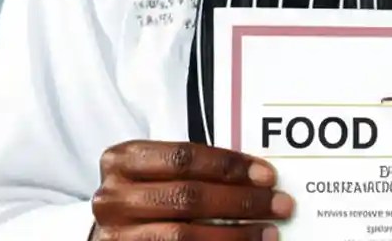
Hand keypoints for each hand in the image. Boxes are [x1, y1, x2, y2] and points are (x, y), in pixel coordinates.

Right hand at [92, 140, 293, 239]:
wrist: (112, 233)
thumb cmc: (145, 196)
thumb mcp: (157, 173)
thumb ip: (193, 171)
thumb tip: (256, 177)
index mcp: (122, 160)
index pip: (182, 157)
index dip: (228, 166)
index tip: (266, 175)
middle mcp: (112, 197)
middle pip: (188, 197)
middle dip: (241, 201)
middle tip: (279, 204)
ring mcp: (115, 235)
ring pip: (183, 235)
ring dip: (235, 235)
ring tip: (268, 232)